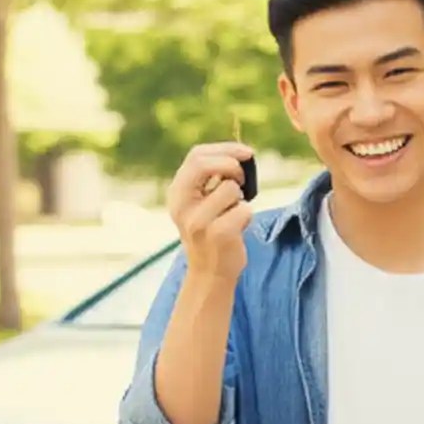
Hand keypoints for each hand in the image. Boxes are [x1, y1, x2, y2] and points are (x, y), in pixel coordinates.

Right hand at [165, 142, 255, 279]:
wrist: (209, 274)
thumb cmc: (211, 232)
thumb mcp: (201, 203)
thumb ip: (211, 179)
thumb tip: (239, 154)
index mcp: (177, 193)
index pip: (196, 156)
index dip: (224, 149)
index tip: (246, 152)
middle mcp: (182, 206)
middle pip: (206, 164)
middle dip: (232, 165)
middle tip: (243, 179)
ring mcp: (198, 221)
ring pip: (231, 188)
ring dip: (241, 199)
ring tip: (233, 214)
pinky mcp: (218, 234)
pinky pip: (244, 209)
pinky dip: (247, 216)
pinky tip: (238, 229)